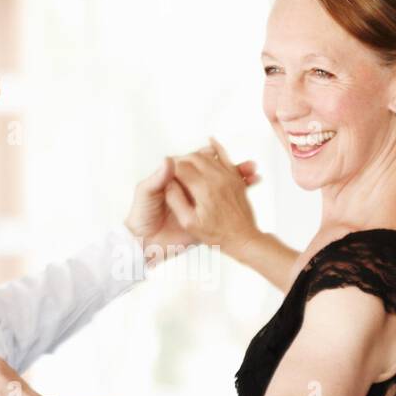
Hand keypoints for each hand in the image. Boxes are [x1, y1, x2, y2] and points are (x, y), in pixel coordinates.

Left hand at [124, 139, 258, 260]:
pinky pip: (222, 204)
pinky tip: (251, 186)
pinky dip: (238, 194)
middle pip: (213, 170)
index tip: (220, 153)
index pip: (196, 161)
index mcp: (175, 177)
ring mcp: (198, 201)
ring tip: (253, 172)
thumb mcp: (146, 193)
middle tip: (247, 164)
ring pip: (221, 185)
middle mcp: (189, 186)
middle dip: (230, 165)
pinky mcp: (203, 216)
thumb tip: (169, 159)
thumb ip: (157, 178)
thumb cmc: (141, 215)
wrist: (144, 243)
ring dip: (238, 177)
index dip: (209, 155)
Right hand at [164, 138, 260, 255]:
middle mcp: (217, 179)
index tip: (164, 174)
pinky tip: (211, 142)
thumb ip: (176, 200)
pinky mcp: (235, 178)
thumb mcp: (189, 223)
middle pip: (193, 158)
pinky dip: (217, 148)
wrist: (243, 239)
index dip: (169, 169)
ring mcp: (229, 177)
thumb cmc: (216, 235)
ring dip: (194, 156)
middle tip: (173, 169)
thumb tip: (168, 182)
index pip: (181, 167)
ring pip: (208, 155)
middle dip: (180, 160)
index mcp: (204, 189)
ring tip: (185, 163)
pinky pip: (225, 157)